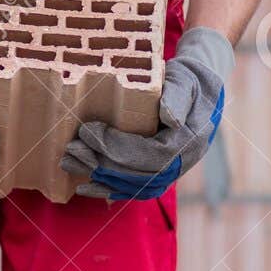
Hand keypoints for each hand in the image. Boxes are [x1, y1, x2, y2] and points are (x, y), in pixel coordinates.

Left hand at [61, 27, 232, 200]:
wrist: (201, 91)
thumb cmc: (189, 81)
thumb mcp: (185, 81)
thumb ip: (177, 98)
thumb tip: (171, 119)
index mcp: (191, 141)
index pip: (153, 155)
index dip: (119, 147)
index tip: (91, 132)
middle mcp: (184, 162)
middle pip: (140, 174)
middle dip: (102, 163)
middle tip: (72, 149)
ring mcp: (173, 172)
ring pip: (134, 186)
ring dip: (99, 178)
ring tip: (70, 164)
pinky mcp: (161, 175)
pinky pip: (135, 189)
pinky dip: (109, 190)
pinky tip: (85, 187)